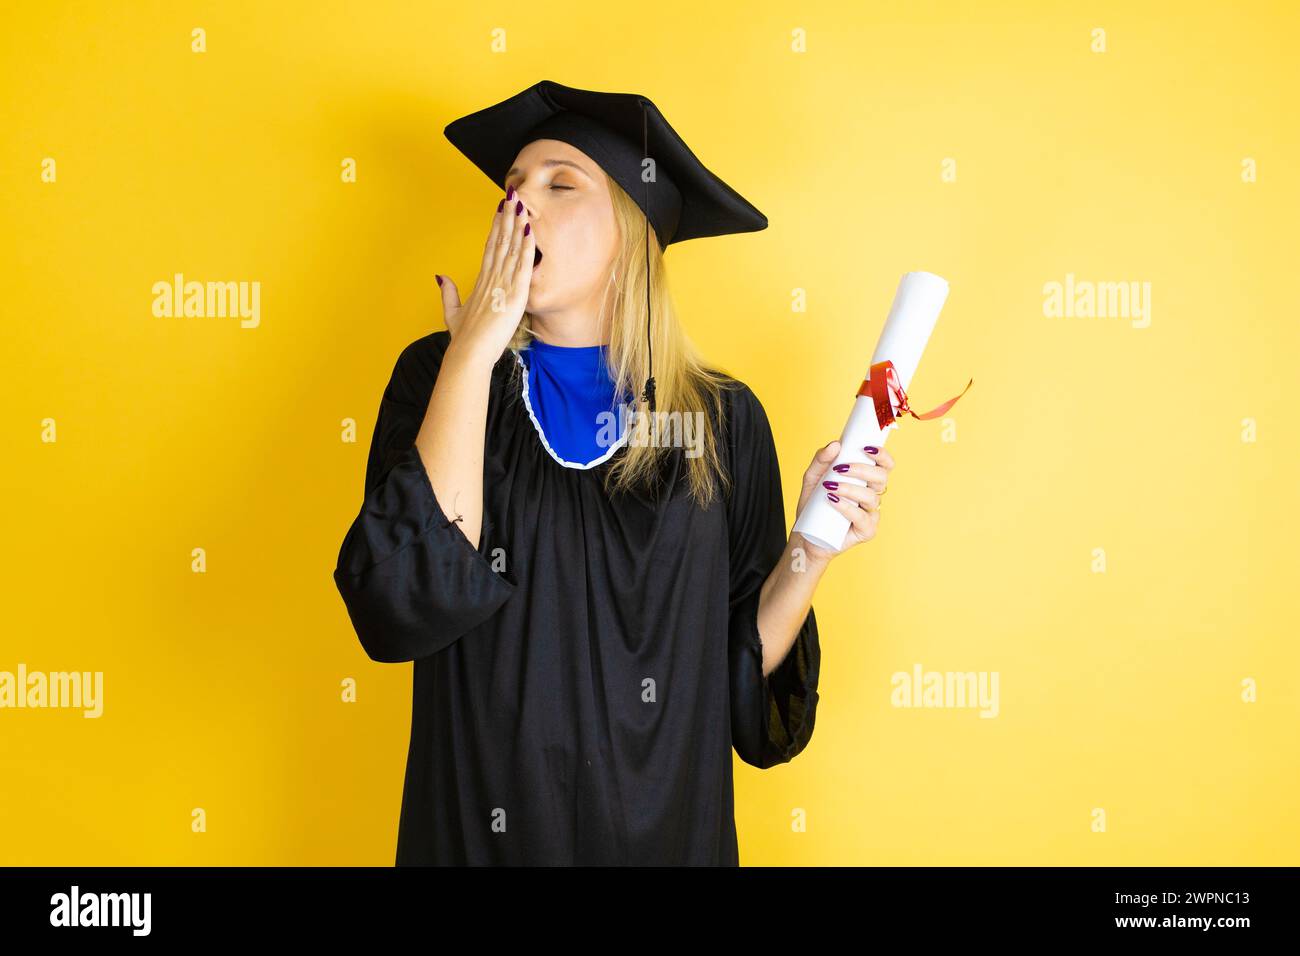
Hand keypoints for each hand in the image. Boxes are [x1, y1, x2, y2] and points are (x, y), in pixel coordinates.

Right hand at [435, 190, 535, 364]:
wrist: (469, 353)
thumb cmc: (463, 339)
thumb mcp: (452, 313)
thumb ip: (448, 293)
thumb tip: (440, 276)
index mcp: (481, 282)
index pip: (490, 247)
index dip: (496, 226)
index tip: (500, 209)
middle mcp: (491, 278)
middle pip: (500, 240)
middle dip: (506, 216)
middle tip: (512, 194)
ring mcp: (502, 285)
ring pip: (511, 248)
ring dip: (517, 225)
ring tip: (521, 202)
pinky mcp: (514, 295)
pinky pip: (522, 266)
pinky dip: (527, 247)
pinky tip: (530, 230)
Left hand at [794, 439, 894, 561]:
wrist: (806, 533)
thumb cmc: (813, 505)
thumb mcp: (812, 478)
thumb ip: (821, 459)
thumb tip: (835, 444)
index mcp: (866, 481)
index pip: (884, 465)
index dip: (882, 456)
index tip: (866, 448)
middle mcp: (872, 495)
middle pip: (881, 478)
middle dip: (862, 470)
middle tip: (840, 469)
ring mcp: (871, 514)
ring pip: (871, 497)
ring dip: (850, 489)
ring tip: (829, 488)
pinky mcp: (867, 530)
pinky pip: (862, 517)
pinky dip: (847, 507)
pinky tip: (833, 501)